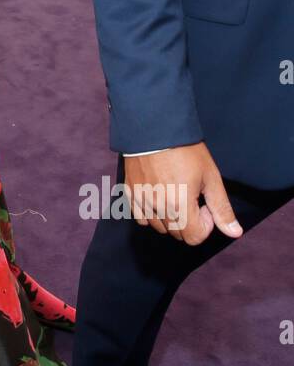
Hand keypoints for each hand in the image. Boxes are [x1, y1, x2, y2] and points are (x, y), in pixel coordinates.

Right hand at [123, 143, 242, 245]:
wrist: (154, 127)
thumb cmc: (185, 150)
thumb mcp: (210, 177)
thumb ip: (222, 208)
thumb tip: (235, 233)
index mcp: (179, 205)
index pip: (194, 238)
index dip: (205, 224)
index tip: (204, 204)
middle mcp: (158, 208)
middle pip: (177, 234)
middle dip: (189, 221)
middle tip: (191, 195)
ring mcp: (141, 201)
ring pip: (159, 228)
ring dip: (171, 218)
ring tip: (175, 193)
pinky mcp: (130, 194)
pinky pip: (141, 218)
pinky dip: (152, 214)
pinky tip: (160, 196)